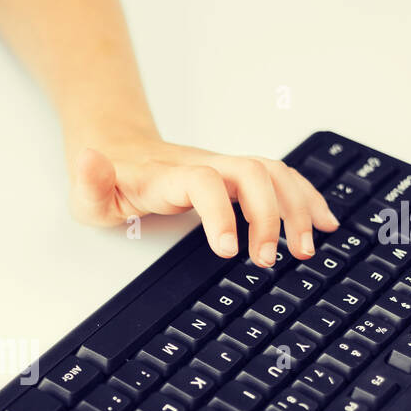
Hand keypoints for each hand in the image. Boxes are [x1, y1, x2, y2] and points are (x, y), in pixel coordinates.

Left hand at [68, 130, 339, 266]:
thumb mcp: (86, 190)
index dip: (220, 214)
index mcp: (170, 176)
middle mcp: (206, 165)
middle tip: (268, 260)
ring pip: (275, 175)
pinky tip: (324, 224)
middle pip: (252, 174)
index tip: (229, 251)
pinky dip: (307, 199)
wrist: (120, 151)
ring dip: (296, 209)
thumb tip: (90, 157)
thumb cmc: (108, 181)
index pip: (204, 183)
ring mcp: (225, 169)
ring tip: (305, 250)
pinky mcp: (238, 177)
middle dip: (270, 216)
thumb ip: (89, 180)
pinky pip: (281, 179)